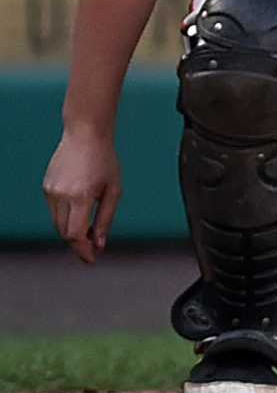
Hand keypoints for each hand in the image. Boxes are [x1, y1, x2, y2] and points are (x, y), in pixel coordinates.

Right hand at [44, 126, 121, 263]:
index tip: (92, 259)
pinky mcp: (46, 187)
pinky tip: (79, 206)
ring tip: (89, 226)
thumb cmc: (104, 159)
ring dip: (72, 229)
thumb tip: (100, 244)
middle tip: (93, 245)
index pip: (75, 234)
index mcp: (81, 195)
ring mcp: (50, 191)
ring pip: (58, 223)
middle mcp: (61, 195)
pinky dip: (66, 214)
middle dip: (78, 242)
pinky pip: (55, 209)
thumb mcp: (113, 189)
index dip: (83, 250)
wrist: (85, 133)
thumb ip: (105, 218)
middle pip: (65, 232)